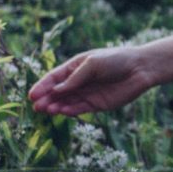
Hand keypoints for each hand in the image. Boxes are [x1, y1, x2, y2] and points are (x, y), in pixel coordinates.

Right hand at [28, 45, 155, 116]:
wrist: (140, 69)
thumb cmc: (116, 60)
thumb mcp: (93, 64)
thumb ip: (76, 78)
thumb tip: (57, 90)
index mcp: (75, 67)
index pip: (55, 77)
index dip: (42, 86)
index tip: (32, 95)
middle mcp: (79, 81)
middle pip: (58, 92)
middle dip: (46, 98)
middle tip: (36, 106)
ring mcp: (87, 93)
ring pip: (67, 102)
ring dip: (56, 106)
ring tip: (46, 110)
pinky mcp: (97, 105)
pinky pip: (80, 109)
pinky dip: (70, 111)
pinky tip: (61, 112)